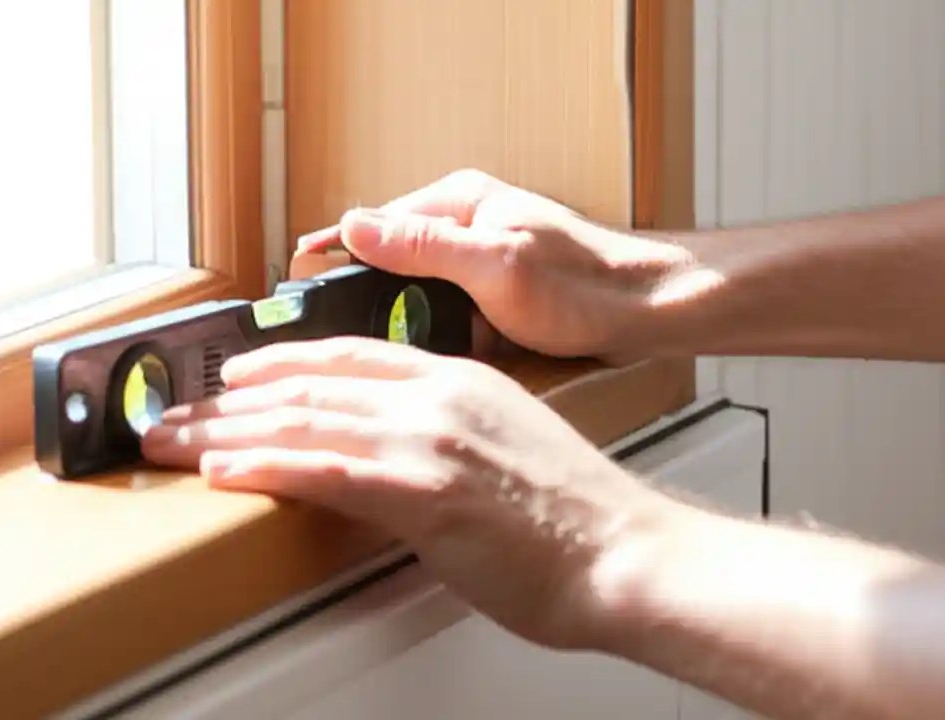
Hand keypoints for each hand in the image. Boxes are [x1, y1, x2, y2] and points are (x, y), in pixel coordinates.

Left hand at [141, 336, 678, 648]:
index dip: (279, 360)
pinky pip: (323, 470)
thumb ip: (447, 434)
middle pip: (307, 384)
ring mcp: (427, 440)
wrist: (626, 553)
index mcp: (457, 379)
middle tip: (173, 413)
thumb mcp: (508, 445)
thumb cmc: (576, 516)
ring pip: (302, 421)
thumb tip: (397, 454)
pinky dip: (264, 468)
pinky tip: (223, 471)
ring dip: (224, 433)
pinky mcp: (422, 491)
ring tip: (171, 441)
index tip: (233, 374)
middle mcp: (435, 397)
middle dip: (227, 401)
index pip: (348, 352)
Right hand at [295, 169, 699, 361]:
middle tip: (332, 338)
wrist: (648, 312)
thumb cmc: (584, 284)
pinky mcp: (491, 295)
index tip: (296, 277)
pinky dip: (435, 339)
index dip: (332, 254)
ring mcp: (476, 261)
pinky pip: (443, 317)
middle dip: (365, 300)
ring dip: (402, 325)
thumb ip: (422, 246)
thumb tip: (353, 227)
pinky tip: (430, 366)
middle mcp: (463, 225)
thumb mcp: (494, 265)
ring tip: (374, 361)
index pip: (373, 223)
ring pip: (413, 295)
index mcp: (458, 202)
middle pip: (388, 262)